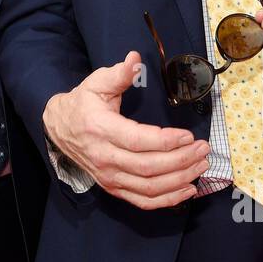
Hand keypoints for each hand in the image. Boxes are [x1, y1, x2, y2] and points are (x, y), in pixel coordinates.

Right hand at [43, 51, 208, 209]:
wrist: (59, 128)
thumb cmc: (82, 104)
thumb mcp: (96, 83)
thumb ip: (118, 74)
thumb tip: (135, 59)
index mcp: (101, 129)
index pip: (138, 141)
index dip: (166, 141)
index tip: (188, 135)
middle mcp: (104, 158)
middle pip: (148, 167)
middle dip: (181, 160)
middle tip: (203, 149)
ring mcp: (109, 177)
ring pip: (149, 187)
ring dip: (180, 179)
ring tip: (200, 165)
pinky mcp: (113, 188)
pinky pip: (144, 201)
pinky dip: (168, 199)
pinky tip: (187, 189)